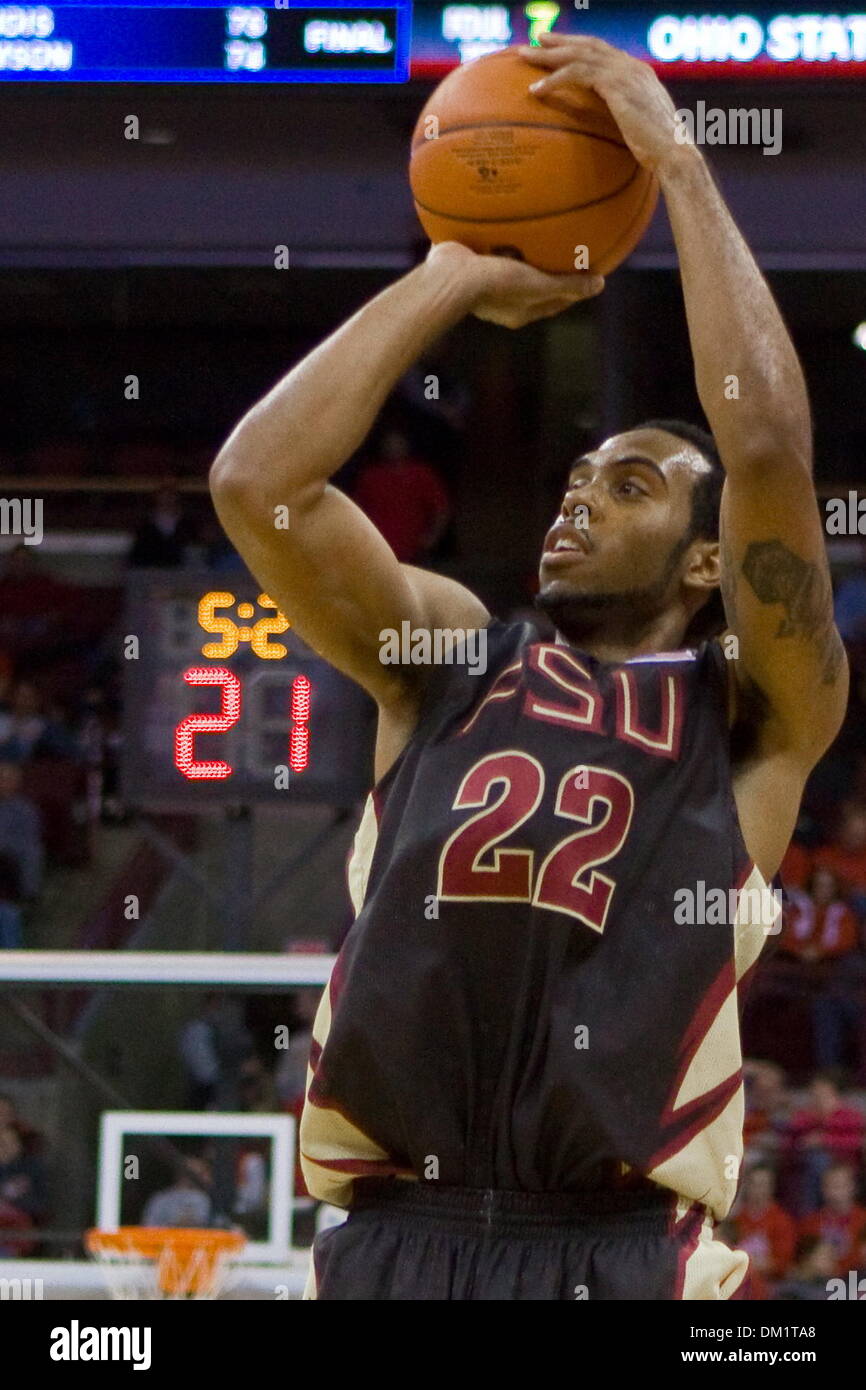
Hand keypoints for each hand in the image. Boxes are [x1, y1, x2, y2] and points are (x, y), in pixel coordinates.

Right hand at [426, 241, 603, 329]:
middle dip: (547, 269)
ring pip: (508, 264)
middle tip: (564, 247)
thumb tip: (600, 284)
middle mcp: (500, 301)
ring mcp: (481, 282)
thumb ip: (569, 286)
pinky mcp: (467, 263)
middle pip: (531, 284)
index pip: (553, 302)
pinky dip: (499, 234)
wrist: (449, 275)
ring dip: (521, 250)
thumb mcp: (539, 285)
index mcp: (518, 312)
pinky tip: (507, 214)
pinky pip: (489, 245)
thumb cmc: (497, 283)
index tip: (588, 272)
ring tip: (534, 227)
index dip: (572, 289)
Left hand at [518, 32, 698, 177]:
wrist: (675, 153)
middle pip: (589, 45)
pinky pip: (576, 74)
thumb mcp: (641, 132)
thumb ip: (626, 124)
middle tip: (537, 38)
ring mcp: (625, 72)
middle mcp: (632, 66)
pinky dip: (554, 80)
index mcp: (639, 74)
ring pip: (578, 54)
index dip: (580, 47)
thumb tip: (608, 138)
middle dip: (562, 40)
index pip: (604, 51)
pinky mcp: (616, 85)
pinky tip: (535, 90)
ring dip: (549, 54)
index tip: (560, 46)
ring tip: (525, 56)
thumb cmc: (661, 155)